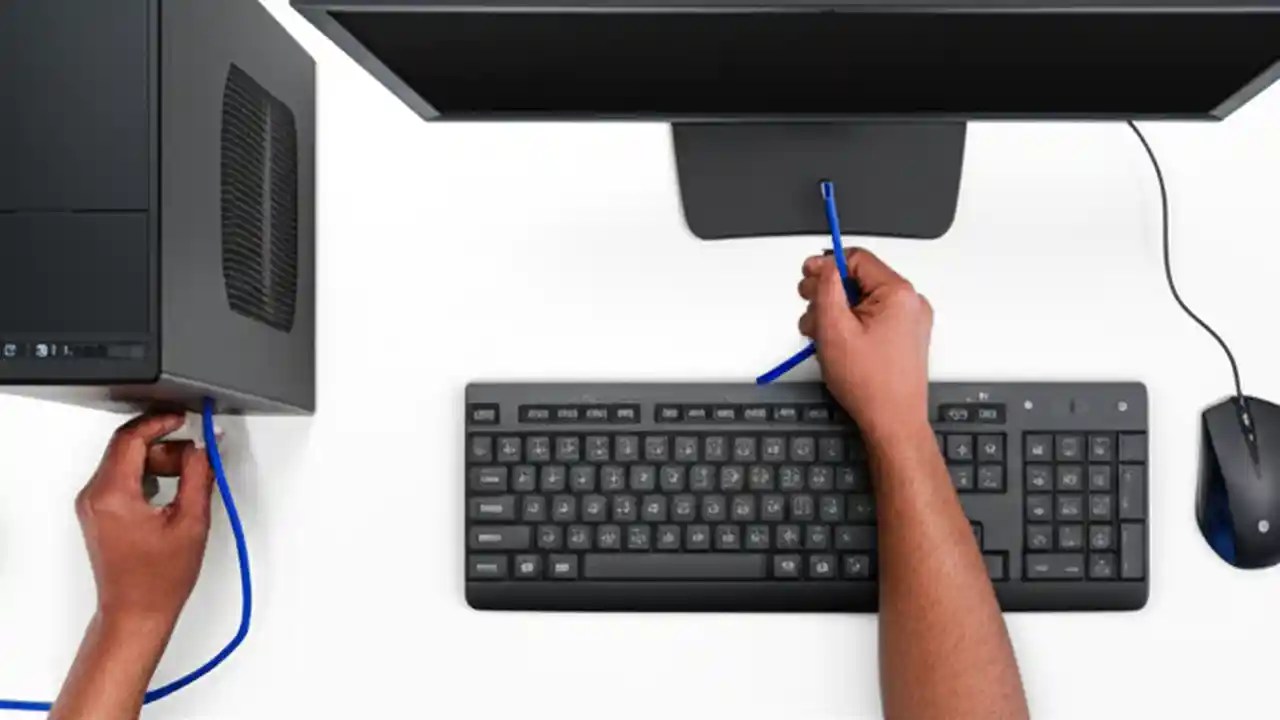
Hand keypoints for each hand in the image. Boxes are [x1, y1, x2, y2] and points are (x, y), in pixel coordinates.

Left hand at [74, 413, 214, 630]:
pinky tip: (173, 493)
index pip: (131, 438)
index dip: (160, 422)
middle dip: (166, 445)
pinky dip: (148, 476)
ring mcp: (93, 504)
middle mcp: (94, 496)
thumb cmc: (158, 579)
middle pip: (128, 447)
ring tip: (189, 480)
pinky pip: (122, 479)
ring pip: (126, 462)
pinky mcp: (98, 512)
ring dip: (158, 461)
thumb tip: (205, 446)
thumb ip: (198, 474)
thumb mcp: (191, 521)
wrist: (136, 612)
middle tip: (196, 456)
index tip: (183, 417)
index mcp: (112, 494)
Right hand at [798, 249, 933, 444]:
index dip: (827, 266)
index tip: (807, 278)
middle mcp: (910, 302)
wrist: (892, 422)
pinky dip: (852, 325)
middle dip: (829, 294)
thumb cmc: (871, 384)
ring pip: (863, 300)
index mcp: (898, 294)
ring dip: (836, 313)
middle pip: (859, 279)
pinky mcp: (904, 336)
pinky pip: (873, 317)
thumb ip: (826, 289)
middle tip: (811, 313)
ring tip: (822, 337)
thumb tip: (823, 265)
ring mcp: (910, 321)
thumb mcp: (835, 329)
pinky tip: (837, 344)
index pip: (857, 259)